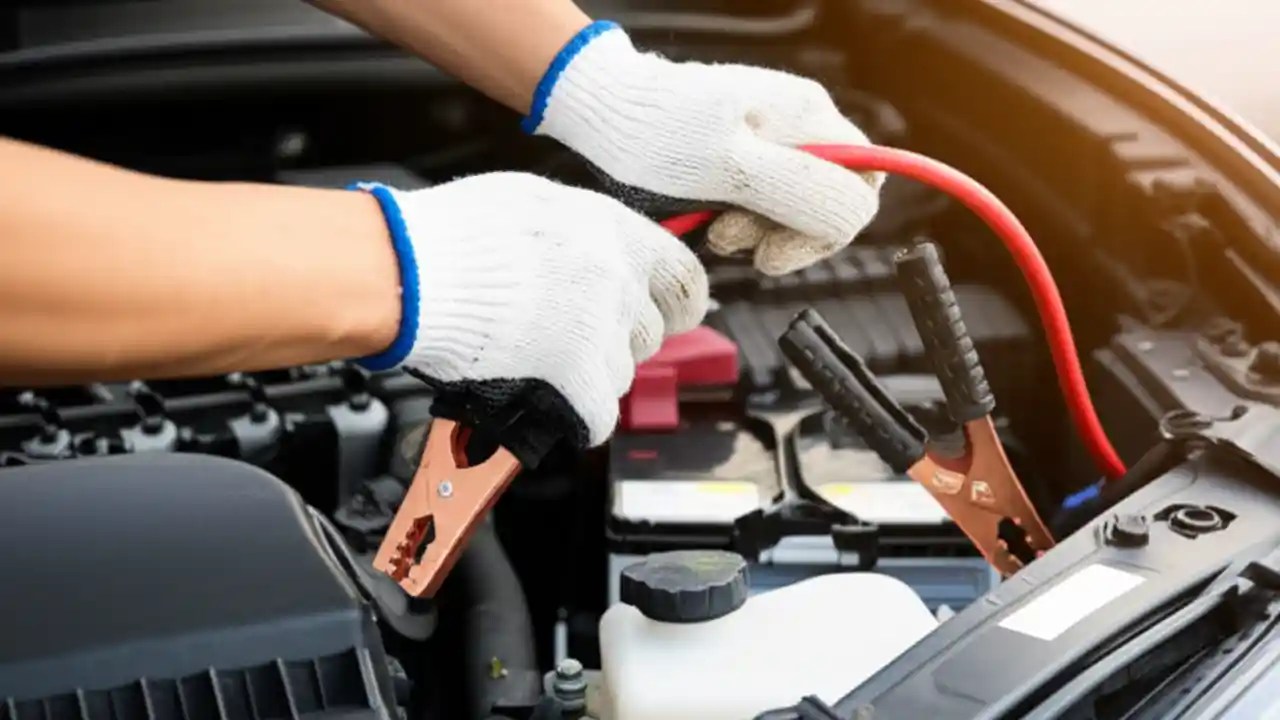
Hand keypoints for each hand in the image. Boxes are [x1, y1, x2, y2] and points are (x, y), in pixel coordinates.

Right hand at [353, 172, 707, 459]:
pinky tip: (558, 410)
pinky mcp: (574, 372)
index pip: (683, 275)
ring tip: (545, 363)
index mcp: (609, 227)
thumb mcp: (530, 201)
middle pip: (649, 330)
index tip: (673, 317)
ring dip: (591, 376)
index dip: (678, 304)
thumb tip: (599, 248)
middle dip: (620, 341)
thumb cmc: (450, 234)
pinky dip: (579, 419)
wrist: (409, 272)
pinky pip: (599, 414)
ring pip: (622, 372)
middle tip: (578, 342)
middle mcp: (614, 273)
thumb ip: (579, 230)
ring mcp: (597, 324)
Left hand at [523, 22, 882, 275]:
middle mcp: (802, 125)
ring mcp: (775, 139)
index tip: (772, 253)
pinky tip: (709, 219)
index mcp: (810, 118)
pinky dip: (741, 221)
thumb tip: (855, 212)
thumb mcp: (731, 168)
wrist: (603, 111)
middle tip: (731, 239)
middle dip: (787, 235)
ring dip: (758, 231)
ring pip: (797, 207)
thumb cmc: (655, 133)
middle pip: (830, 201)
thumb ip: (800, 189)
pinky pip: (767, 201)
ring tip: (714, 229)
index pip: (861, 188)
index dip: (826, 230)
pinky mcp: (747, 155)